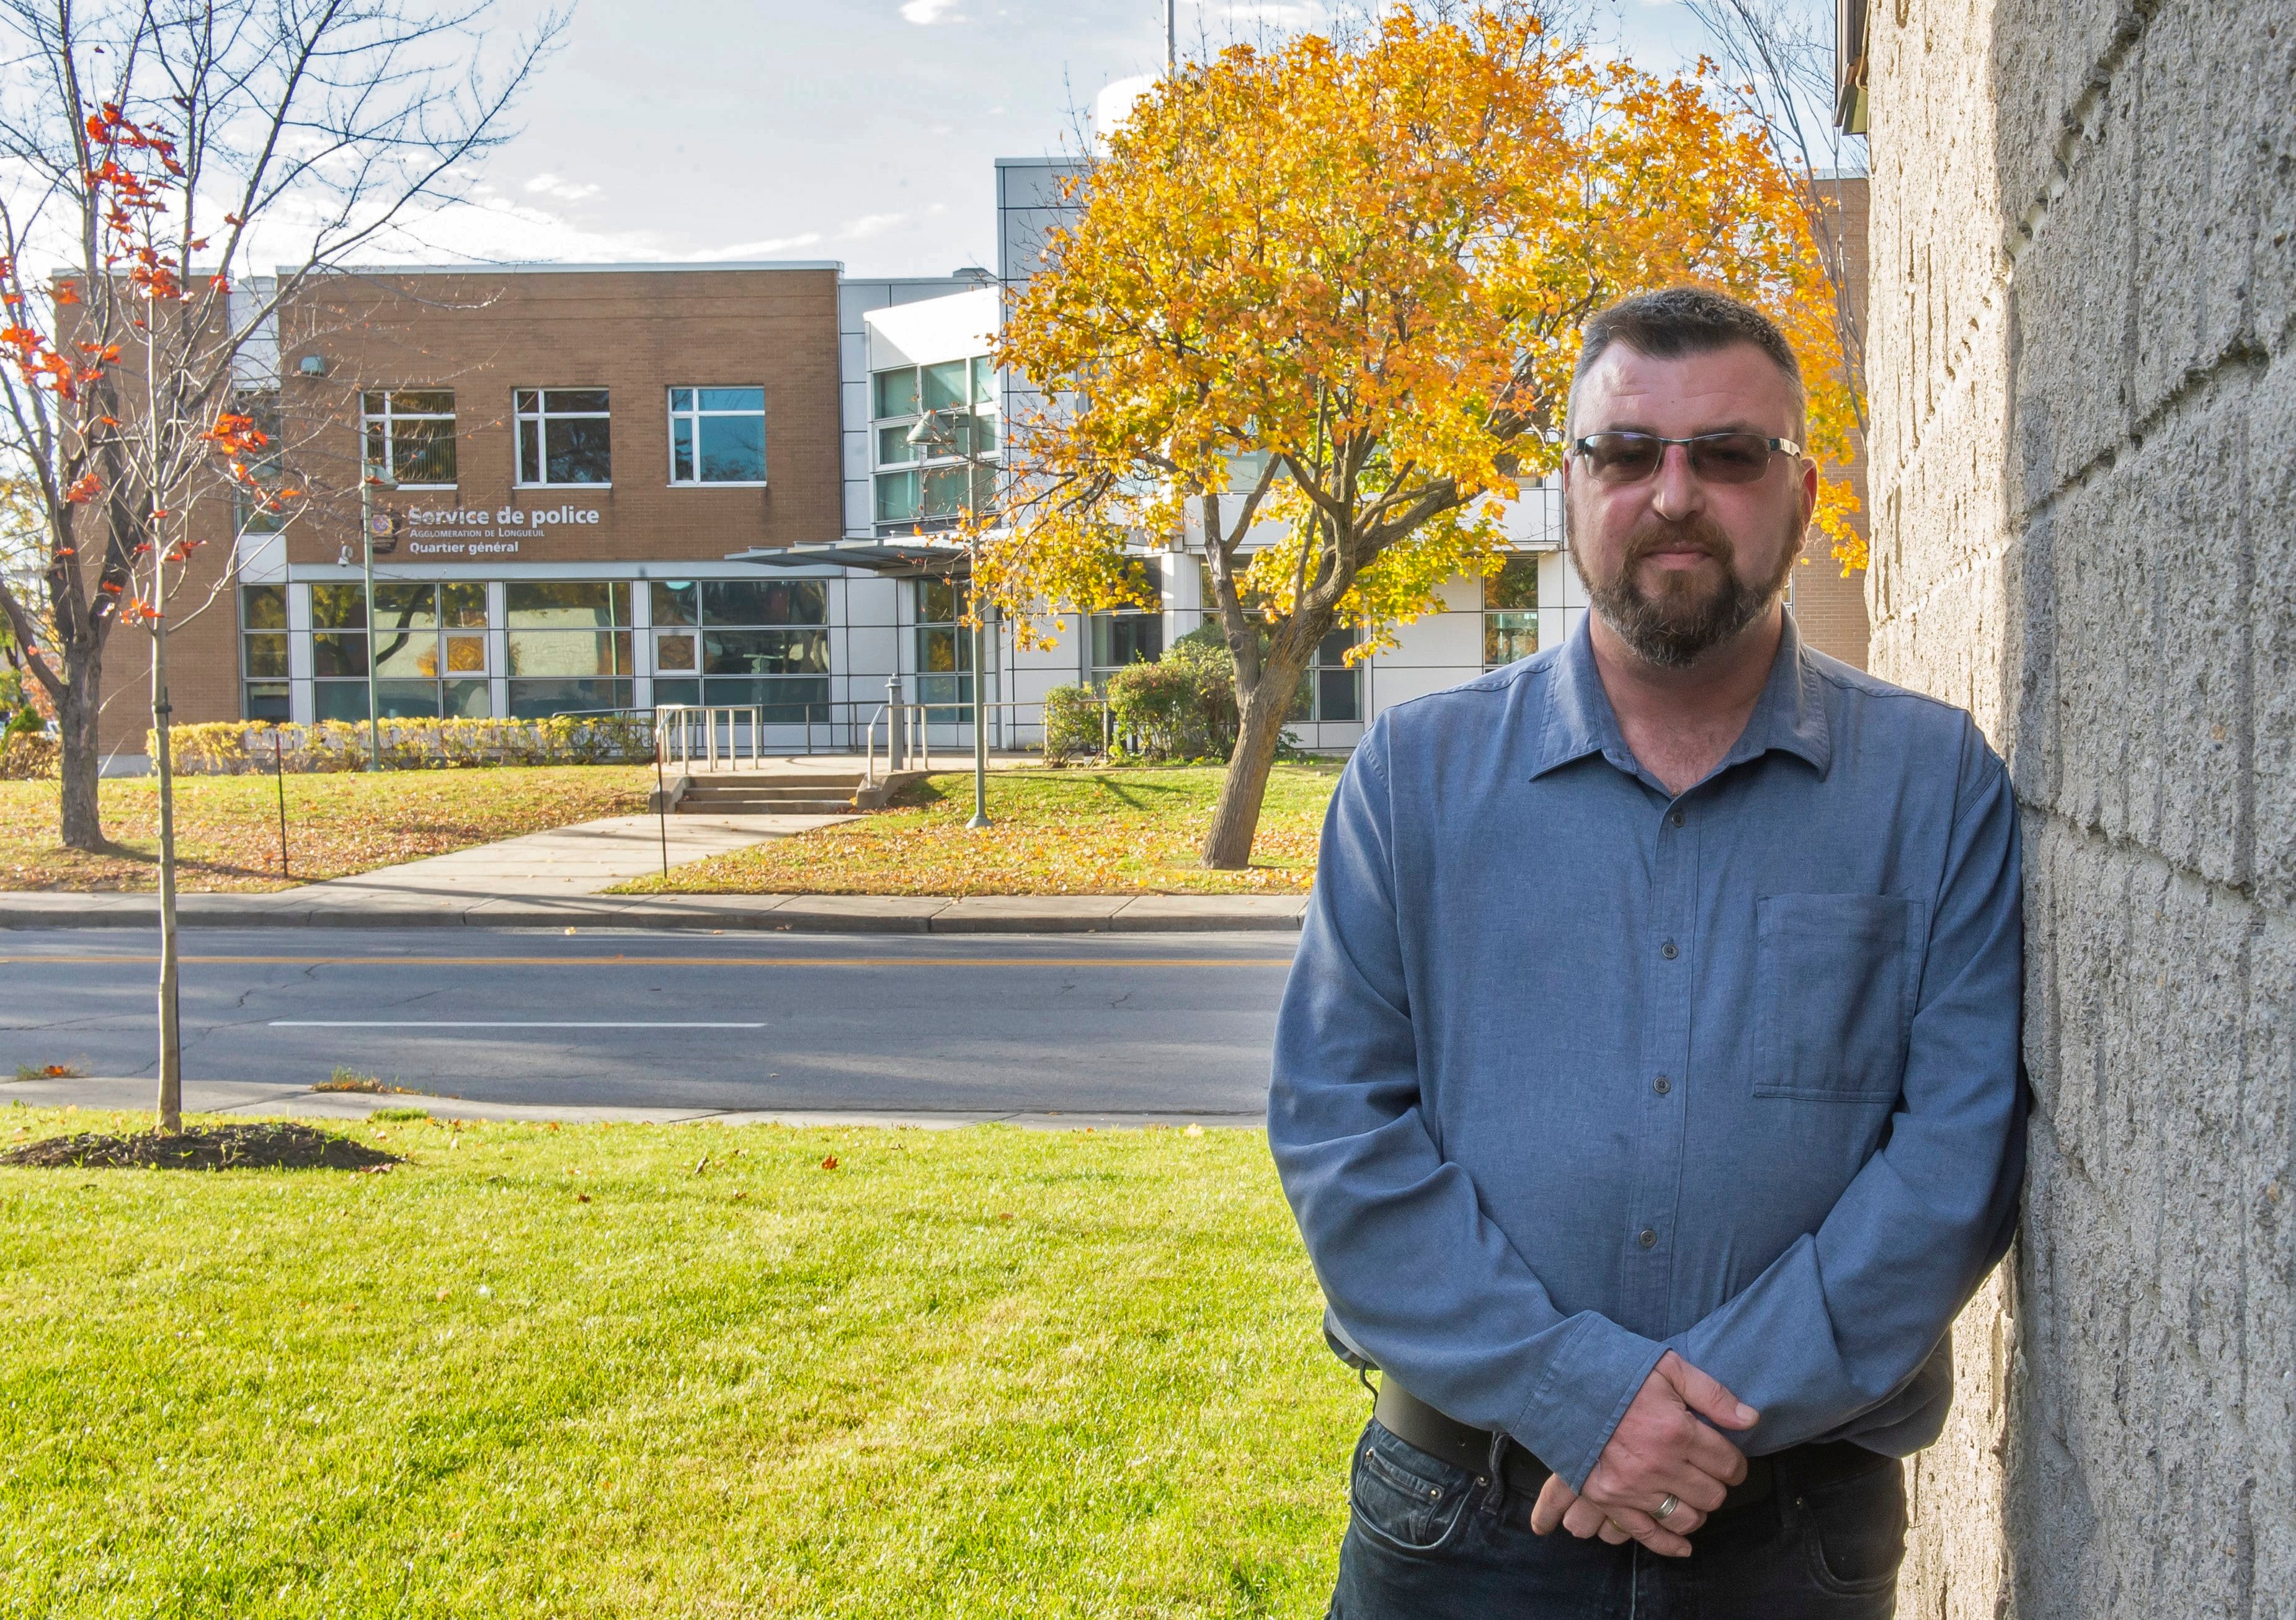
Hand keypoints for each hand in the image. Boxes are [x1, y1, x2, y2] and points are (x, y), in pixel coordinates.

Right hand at [1527, 1350, 1756, 1557]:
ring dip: (1696, 1510)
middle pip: (1712, 1495)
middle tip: (1707, 1471)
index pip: (1728, 1463)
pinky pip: (1648, 1535)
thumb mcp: (1668, 1367)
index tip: (1727, 1458)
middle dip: (1716, 1485)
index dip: (1734, 1463)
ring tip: (1690, 1495)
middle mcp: (1658, 1465)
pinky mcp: (1609, 1500)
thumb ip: (1712, 1393)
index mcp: (1677, 1431)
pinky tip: (1683, 1546)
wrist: (1561, 1383)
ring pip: (1686, 1519)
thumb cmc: (1618, 1373)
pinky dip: (1669, 1544)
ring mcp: (1633, 1487)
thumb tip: (1751, 1420)